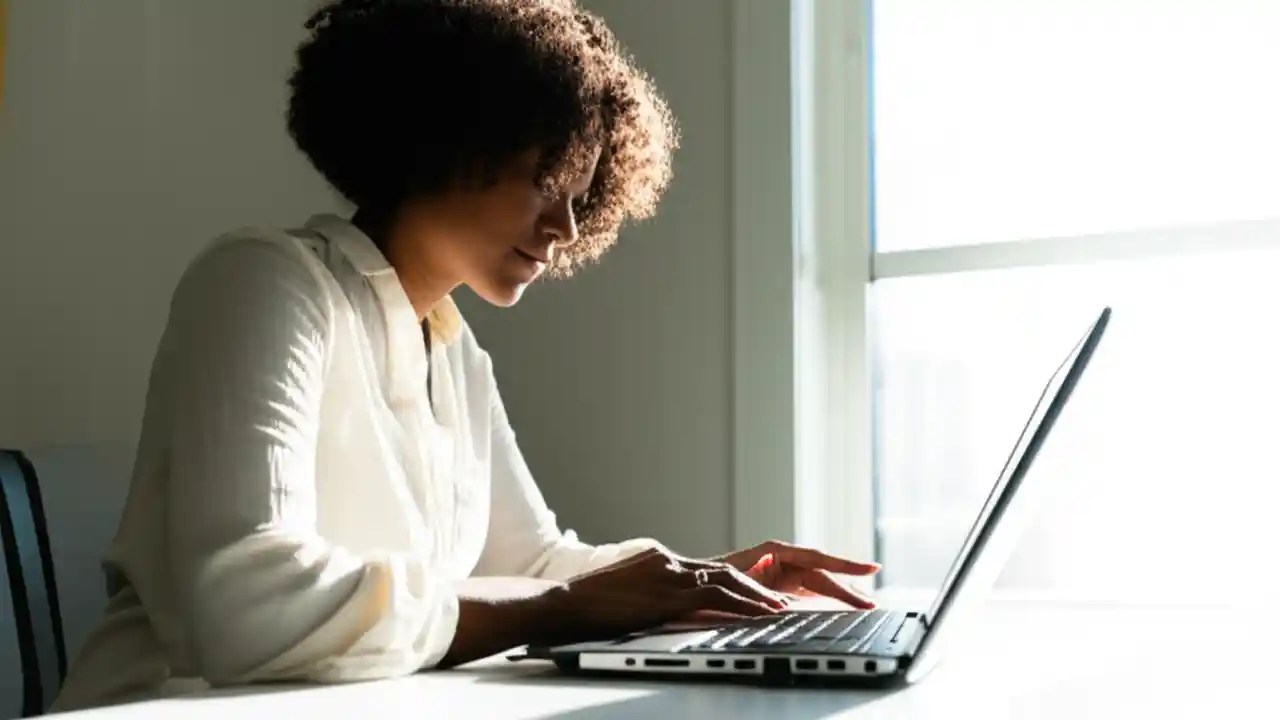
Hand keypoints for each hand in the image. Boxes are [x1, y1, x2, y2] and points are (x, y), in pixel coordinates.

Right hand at [547, 547, 788, 642]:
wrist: (562, 603)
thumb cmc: (586, 606)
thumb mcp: (625, 594)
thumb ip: (650, 596)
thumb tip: (665, 611)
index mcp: (657, 559)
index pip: (706, 569)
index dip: (736, 581)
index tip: (756, 592)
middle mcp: (667, 561)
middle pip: (722, 570)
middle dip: (754, 586)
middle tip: (778, 601)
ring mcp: (667, 575)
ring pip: (725, 580)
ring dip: (755, 596)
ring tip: (778, 609)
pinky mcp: (666, 594)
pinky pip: (713, 598)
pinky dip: (740, 605)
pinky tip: (757, 615)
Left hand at [713, 540, 880, 608]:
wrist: (687, 586)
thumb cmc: (706, 579)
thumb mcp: (730, 582)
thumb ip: (757, 591)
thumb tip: (783, 607)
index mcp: (772, 552)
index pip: (816, 558)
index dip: (844, 564)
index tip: (870, 568)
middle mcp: (780, 561)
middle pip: (821, 574)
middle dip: (847, 588)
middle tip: (872, 604)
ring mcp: (780, 576)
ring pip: (818, 585)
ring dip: (840, 596)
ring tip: (866, 607)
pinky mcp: (778, 590)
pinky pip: (808, 594)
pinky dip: (826, 601)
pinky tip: (842, 609)